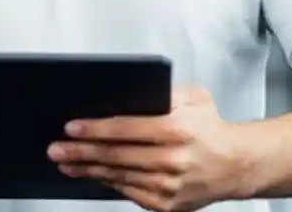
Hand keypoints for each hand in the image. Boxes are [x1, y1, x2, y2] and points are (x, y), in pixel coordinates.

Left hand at [48, 87, 256, 211]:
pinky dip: (108, 183)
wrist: (236, 164)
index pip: (125, 129)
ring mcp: (169, 186)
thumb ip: (164, 91)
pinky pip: (129, 192)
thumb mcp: (194, 96)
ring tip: (66, 163)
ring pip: (118, 176)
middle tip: (56, 148)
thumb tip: (128, 92)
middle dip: (81, 152)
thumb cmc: (210, 127)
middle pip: (116, 156)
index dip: (95, 129)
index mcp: (177, 129)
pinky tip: (93, 175)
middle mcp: (172, 159)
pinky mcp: (167, 204)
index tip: (71, 128)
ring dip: (88, 170)